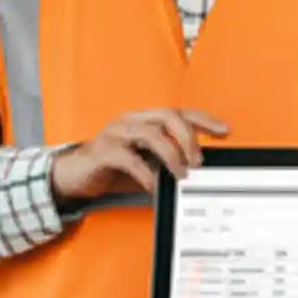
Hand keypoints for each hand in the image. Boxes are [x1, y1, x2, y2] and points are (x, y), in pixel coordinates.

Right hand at [49, 108, 228, 202]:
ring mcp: (115, 133)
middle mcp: (130, 120)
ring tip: (180, 174)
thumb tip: (196, 170)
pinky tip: (152, 185)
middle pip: (168, 116)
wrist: (72, 177)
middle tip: (198, 161)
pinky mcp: (102, 150)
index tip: (225, 131)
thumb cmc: (111, 169)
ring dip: (171, 155)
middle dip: (188, 138)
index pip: (178, 112)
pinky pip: (129, 158)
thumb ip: (166, 160)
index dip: (203, 119)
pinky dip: (145, 173)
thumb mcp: (144, 163)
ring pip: (151, 134)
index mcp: (143, 119)